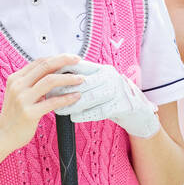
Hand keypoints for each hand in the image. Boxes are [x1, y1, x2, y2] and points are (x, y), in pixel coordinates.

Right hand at [0, 54, 85, 151]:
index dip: (57, 58)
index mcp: (15, 78)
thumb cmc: (14, 115)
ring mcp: (22, 99)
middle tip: (78, 61)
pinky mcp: (29, 113)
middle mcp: (18, 86)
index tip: (70, 58)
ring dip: (68, 78)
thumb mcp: (19, 94)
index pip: (39, 62)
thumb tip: (55, 74)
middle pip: (45, 66)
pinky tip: (75, 96)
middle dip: (64, 61)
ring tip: (80, 79)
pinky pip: (52, 102)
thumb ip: (33, 83)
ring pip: (50, 80)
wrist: (2, 135)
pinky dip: (66, 98)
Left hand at [43, 59, 160, 138]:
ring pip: (91, 96)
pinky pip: (101, 110)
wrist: (137, 112)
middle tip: (48, 97)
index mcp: (101, 69)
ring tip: (59, 110)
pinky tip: (74, 118)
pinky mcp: (124, 105)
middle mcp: (110, 76)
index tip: (45, 79)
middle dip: (63, 91)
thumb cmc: (112, 99)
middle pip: (82, 82)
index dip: (61, 72)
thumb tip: (53, 80)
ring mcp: (118, 90)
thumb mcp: (97, 86)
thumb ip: (80, 82)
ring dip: (72, 104)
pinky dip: (86, 115)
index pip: (78, 66)